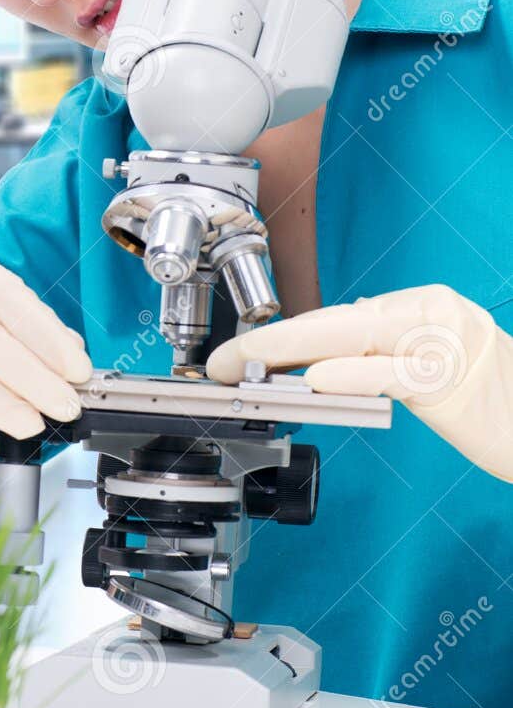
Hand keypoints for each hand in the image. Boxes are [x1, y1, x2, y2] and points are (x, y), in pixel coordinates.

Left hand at [206, 284, 512, 482]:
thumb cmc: (492, 400)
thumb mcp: (424, 369)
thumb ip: (377, 356)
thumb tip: (317, 357)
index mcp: (416, 307)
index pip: (333, 319)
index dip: (277, 336)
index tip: (232, 354)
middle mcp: (427, 311)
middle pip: (333, 322)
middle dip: (269, 341)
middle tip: (222, 360)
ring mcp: (443, 339)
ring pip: (354, 338)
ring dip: (293, 351)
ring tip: (247, 362)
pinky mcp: (454, 376)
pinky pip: (394, 373)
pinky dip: (353, 375)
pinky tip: (316, 379)